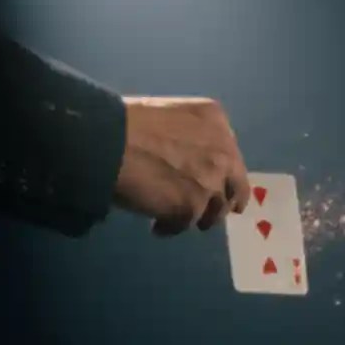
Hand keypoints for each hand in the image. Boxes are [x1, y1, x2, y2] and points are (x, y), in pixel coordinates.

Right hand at [114, 97, 249, 235]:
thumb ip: (189, 137)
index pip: (232, 155)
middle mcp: (222, 151)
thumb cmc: (126, 123)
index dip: (224, 175)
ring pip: (214, 212)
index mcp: (216, 121)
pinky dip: (170, 228)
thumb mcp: (169, 116)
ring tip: (173, 220)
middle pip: (234, 187)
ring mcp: (210, 181)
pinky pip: (185, 225)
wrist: (110, 142)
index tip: (220, 188)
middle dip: (223, 203)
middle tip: (210, 216)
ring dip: (196, 218)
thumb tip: (188, 161)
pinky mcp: (192, 206)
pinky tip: (156, 226)